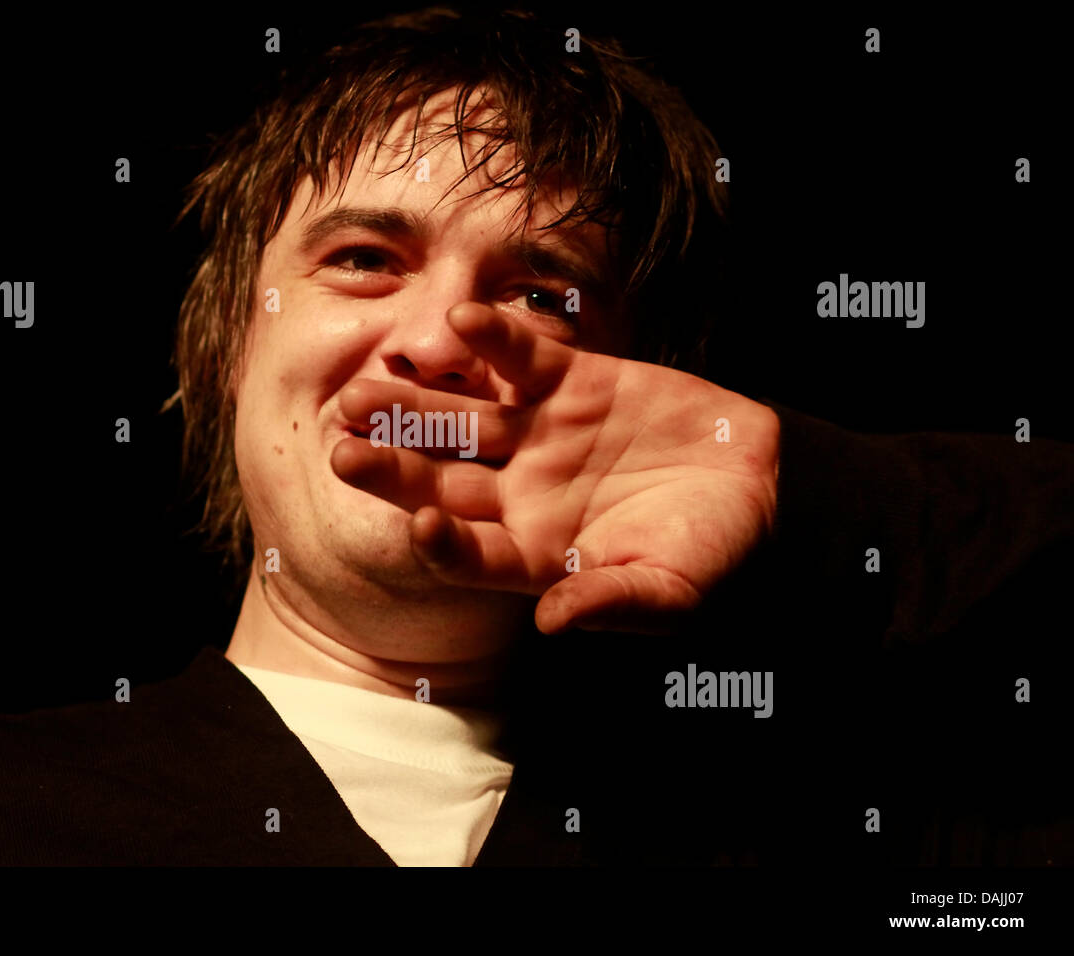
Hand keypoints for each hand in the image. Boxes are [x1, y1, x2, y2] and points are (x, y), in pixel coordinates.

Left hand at [331, 302, 779, 633]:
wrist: (759, 483)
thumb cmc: (714, 553)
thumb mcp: (673, 591)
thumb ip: (615, 604)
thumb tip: (556, 621)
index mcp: (532, 556)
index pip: (471, 556)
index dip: (441, 546)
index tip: (416, 529)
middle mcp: (519, 494)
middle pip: (441, 483)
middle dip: (392, 469)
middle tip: (341, 449)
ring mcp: (538, 435)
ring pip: (462, 418)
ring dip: (415, 404)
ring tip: (363, 390)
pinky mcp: (569, 382)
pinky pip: (521, 359)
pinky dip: (494, 341)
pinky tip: (460, 322)